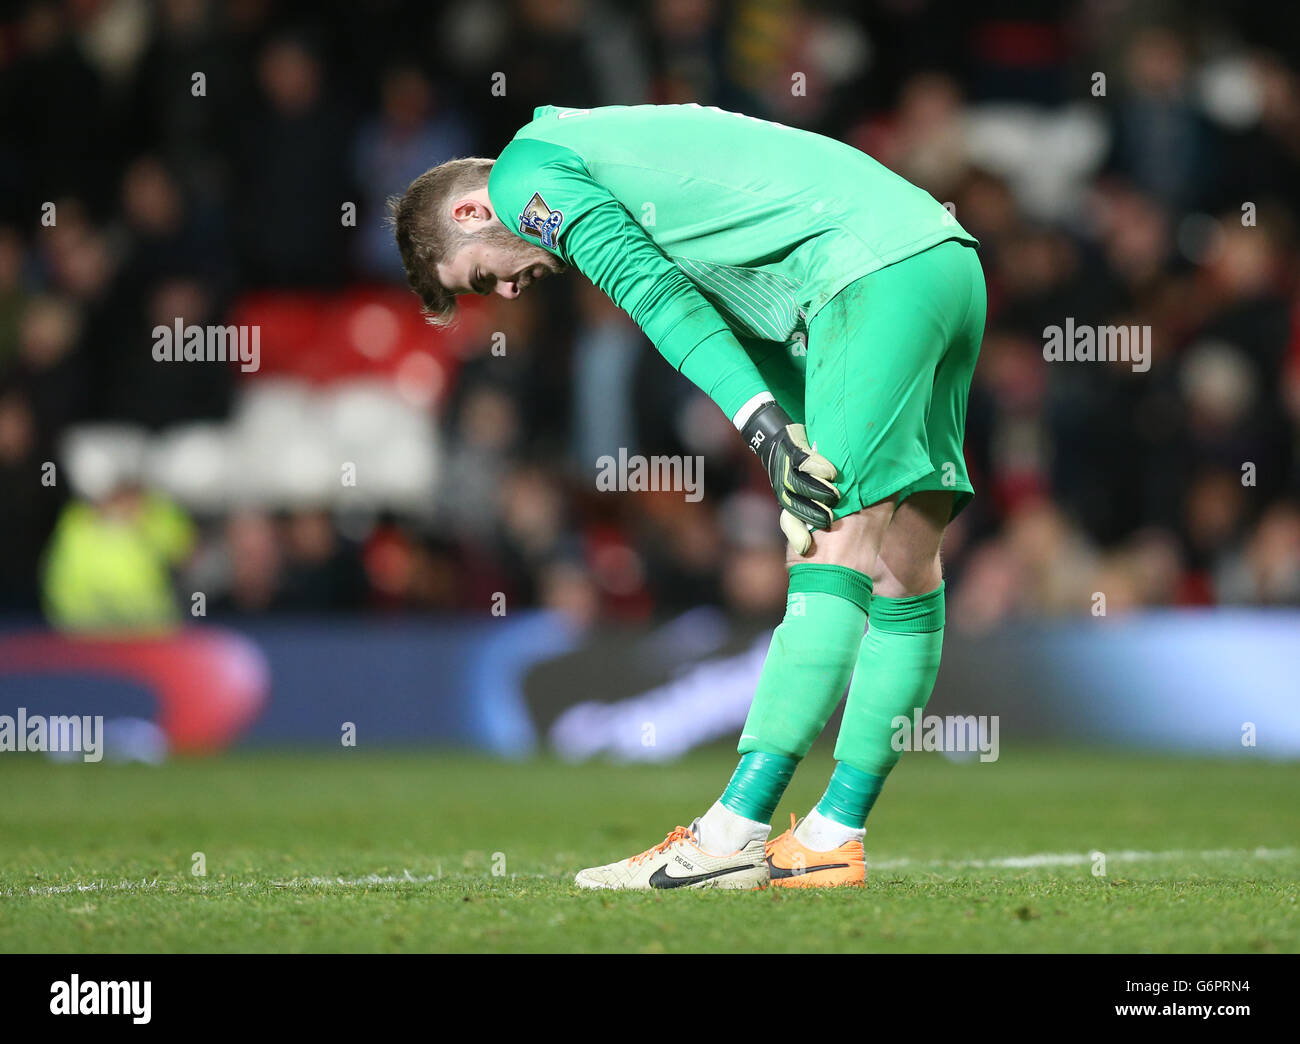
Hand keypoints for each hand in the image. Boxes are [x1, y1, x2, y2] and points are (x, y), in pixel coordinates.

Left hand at [740, 402, 839, 554]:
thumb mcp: (796, 494)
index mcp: (786, 499)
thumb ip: (801, 518)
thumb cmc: (794, 472)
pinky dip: (817, 467)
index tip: (805, 547)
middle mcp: (783, 486)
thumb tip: (806, 547)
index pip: (789, 521)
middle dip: (812, 514)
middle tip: (830, 519)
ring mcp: (786, 469)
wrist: (776, 439)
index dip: (795, 534)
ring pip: (798, 484)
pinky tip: (830, 473)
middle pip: (794, 504)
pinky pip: (803, 461)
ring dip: (816, 491)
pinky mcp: (793, 450)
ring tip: (834, 496)